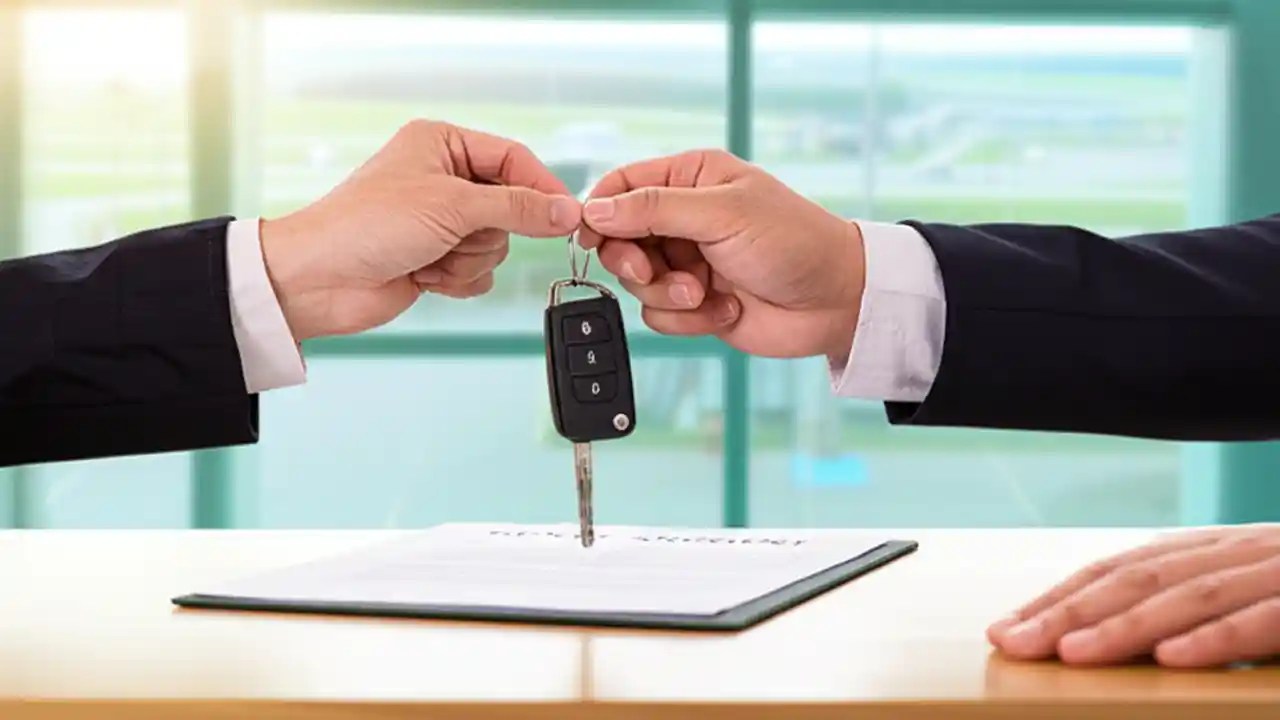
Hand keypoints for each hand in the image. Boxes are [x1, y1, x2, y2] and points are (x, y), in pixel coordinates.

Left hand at [260, 120, 580, 340]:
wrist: (319, 280)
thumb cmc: (364, 225)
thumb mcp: (451, 205)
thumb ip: (517, 207)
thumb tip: (565, 211)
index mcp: (442, 144)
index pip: (513, 158)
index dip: (542, 188)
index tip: (566, 216)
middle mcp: (442, 179)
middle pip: (509, 207)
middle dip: (486, 233)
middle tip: (456, 237)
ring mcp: (440, 221)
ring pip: (496, 244)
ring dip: (468, 260)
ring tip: (430, 257)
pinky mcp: (436, 258)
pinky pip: (479, 272)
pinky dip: (458, 280)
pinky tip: (425, 275)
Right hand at [577, 150, 864, 361]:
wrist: (834, 301)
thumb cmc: (793, 242)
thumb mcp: (722, 213)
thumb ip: (654, 209)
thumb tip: (596, 209)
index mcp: (691, 178)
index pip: (623, 186)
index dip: (600, 210)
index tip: (590, 235)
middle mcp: (684, 218)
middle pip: (620, 239)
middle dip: (634, 261)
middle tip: (653, 270)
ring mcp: (688, 262)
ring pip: (636, 282)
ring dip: (668, 294)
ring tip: (705, 293)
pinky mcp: (694, 303)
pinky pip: (659, 315)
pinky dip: (688, 319)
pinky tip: (725, 309)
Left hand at [988, 524, 1279, 667]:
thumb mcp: (1254, 589)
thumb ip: (1194, 606)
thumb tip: (1132, 642)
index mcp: (1213, 549)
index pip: (1120, 570)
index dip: (1060, 596)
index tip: (1007, 627)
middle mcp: (1234, 552)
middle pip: (1136, 580)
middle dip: (1067, 612)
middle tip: (1013, 642)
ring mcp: (1273, 573)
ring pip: (1187, 597)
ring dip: (1122, 626)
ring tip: (1068, 652)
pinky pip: (1260, 619)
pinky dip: (1213, 639)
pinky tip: (1170, 658)